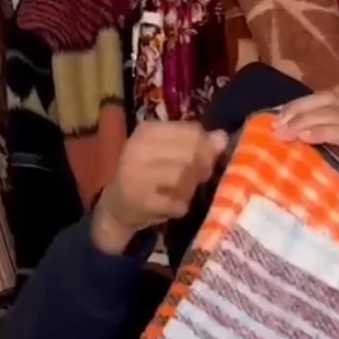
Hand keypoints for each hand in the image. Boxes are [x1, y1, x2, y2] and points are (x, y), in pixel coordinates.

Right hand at [93, 122, 228, 252]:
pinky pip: (178, 204)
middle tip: (196, 178)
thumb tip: (222, 138)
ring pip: (185, 178)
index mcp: (147, 132)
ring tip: (181, 192)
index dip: (206, 146)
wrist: (116, 207)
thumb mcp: (166, 152)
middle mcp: (139, 150)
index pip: (191, 131)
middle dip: (200, 169)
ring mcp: (138, 176)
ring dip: (190, 189)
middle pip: (190, 154)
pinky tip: (172, 206)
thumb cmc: (146, 176)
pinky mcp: (142, 202)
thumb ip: (194, 142)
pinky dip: (181, 207)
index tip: (203, 158)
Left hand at [273, 91, 338, 198]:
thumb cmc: (337, 193)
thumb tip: (278, 126)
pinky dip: (321, 132)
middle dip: (299, 110)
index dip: (300, 104)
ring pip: (335, 114)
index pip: (327, 100)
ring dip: (304, 121)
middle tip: (277, 126)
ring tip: (284, 133)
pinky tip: (303, 139)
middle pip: (329, 101)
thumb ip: (310, 140)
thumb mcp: (322, 159)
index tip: (276, 118)